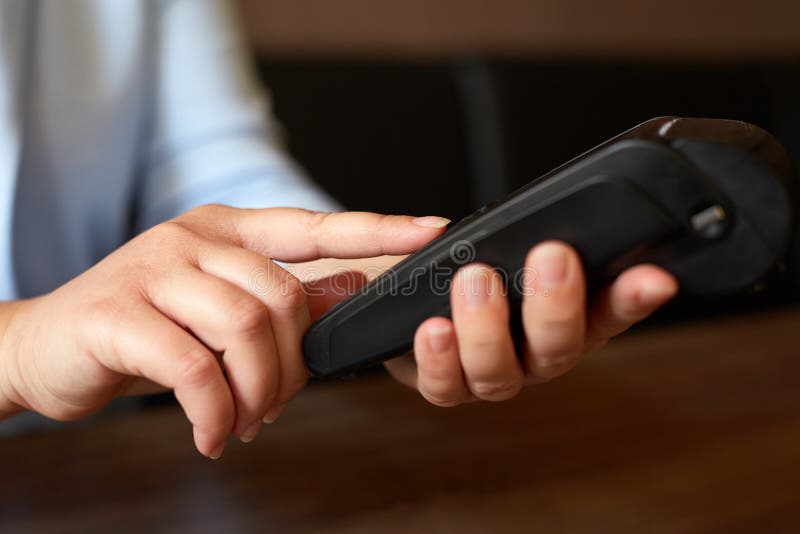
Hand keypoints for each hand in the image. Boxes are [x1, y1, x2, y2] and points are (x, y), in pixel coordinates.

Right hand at [0, 206, 447, 457]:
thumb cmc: (144, 326)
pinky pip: (194, 368)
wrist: (47, 346)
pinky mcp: (119, 312)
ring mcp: (154, 269)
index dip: (375, 229)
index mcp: (227, 230)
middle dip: (292, 366)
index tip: (428, 231)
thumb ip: (284, 297)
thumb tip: (353, 288)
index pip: (313, 224)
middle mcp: (194, 239)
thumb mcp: (218, 305)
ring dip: (256, 392)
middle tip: (274, 402)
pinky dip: (214, 412)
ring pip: (245, 329)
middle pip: (282, 297)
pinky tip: (211, 432)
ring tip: (242, 420)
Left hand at [385, 241, 678, 405]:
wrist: (380, 302)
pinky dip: (441, 360)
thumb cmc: (428, 268)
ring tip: (475, 281)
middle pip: (561, 349)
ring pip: (503, 375)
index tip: (654, 277)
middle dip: (558, 305)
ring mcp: (490, 372)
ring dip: (490, 330)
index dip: (633, 298)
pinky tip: (434, 329)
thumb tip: (436, 226)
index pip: (606, 309)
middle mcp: (530, 349)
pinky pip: (447, 388)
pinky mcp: (445, 386)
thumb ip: (434, 225)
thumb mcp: (433, 232)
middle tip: (551, 256)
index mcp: (553, 308)